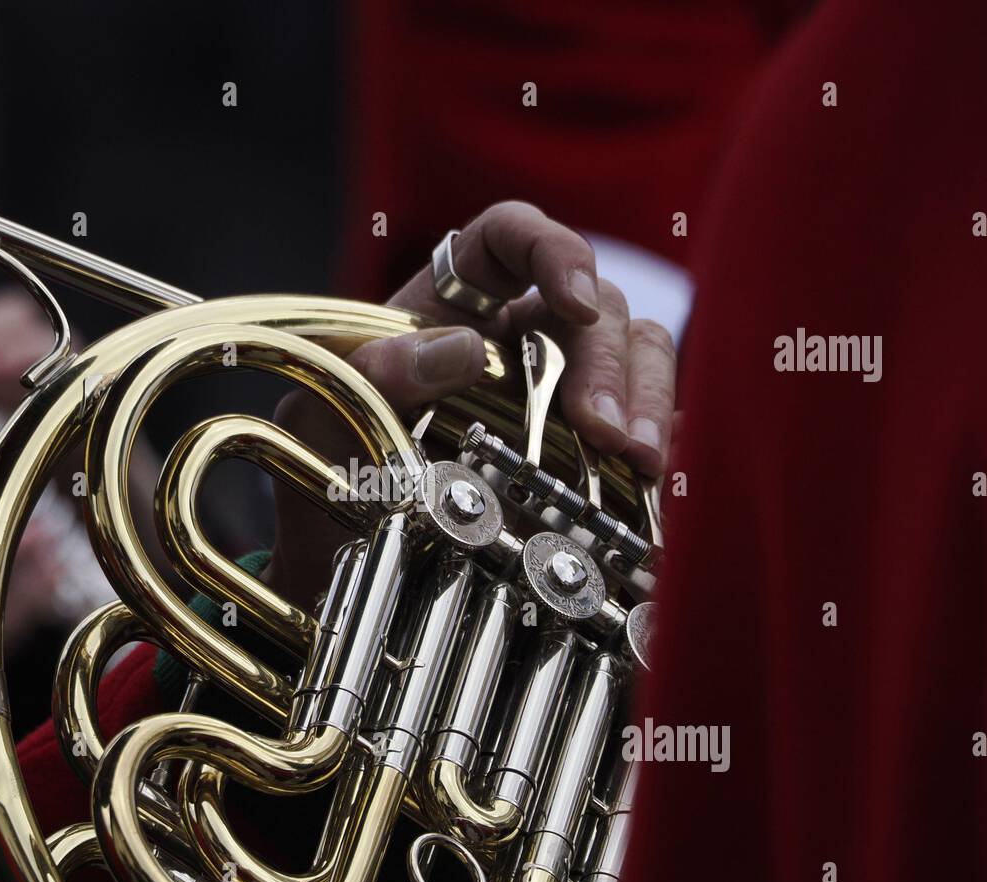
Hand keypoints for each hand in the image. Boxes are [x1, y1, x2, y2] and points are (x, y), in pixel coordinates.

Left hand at [263, 201, 676, 607]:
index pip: (512, 235)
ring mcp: (560, 383)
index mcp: (454, 298)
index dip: (553, 250)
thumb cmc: (333, 461)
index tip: (575, 299)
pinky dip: (660, 437)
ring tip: (639, 460)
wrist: (344, 541)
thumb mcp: (327, 413)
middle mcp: (518, 328)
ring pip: (637, 353)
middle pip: (593, 307)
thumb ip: (378, 372)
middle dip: (608, 363)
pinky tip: (656, 476)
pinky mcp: (588, 441)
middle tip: (603, 431)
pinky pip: (646, 418)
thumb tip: (467, 348)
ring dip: (646, 400)